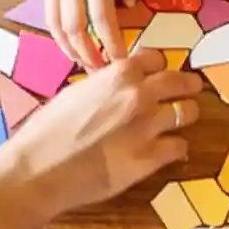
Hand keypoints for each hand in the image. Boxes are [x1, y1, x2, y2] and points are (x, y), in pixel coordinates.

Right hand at [4, 48, 200, 215]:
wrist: (38, 170)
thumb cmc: (47, 131)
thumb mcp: (76, 92)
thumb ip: (106, 86)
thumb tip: (121, 87)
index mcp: (119, 74)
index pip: (157, 58)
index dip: (160, 67)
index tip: (161, 74)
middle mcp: (139, 95)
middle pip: (182, 82)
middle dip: (188, 85)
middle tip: (190, 90)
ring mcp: (148, 127)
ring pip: (189, 113)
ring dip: (185, 116)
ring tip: (181, 122)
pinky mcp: (150, 159)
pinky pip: (180, 147)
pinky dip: (177, 148)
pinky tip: (170, 151)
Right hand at [39, 0, 143, 69]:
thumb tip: (129, 6)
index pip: (102, 17)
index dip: (112, 43)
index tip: (122, 61)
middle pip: (73, 26)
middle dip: (86, 53)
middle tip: (100, 71)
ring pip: (53, 21)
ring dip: (67, 46)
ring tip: (81, 62)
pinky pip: (46, 6)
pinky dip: (55, 27)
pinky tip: (66, 39)